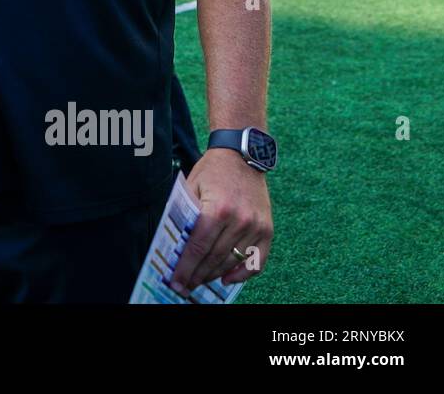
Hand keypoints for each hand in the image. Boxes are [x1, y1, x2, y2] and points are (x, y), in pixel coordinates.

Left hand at [171, 148, 272, 293]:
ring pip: (233, 262)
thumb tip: (175, 248)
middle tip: (184, 287)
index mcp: (217, 209)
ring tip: (200, 282)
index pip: (198, 247)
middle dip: (197, 276)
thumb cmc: (212, 172)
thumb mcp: (192, 188)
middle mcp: (240, 220)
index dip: (185, 268)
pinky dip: (243, 274)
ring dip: (214, 276)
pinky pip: (257, 261)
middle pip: (214, 258)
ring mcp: (256, 226)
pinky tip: (227, 279)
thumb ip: (185, 216)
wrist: (242, 155)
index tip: (175, 282)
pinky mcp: (268, 230)